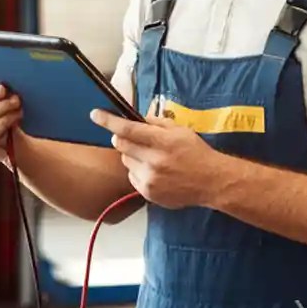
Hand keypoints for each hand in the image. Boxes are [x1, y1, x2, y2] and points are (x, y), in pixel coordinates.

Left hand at [90, 109, 220, 208]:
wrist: (211, 182)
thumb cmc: (196, 152)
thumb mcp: (180, 130)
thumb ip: (156, 123)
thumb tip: (136, 119)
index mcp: (162, 141)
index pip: (128, 129)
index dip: (109, 121)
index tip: (95, 114)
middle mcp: (154, 160)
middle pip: (121, 145)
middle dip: (122, 139)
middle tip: (134, 139)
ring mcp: (150, 179)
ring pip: (126, 161)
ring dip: (132, 156)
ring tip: (151, 158)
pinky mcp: (148, 193)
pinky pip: (132, 177)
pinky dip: (138, 171)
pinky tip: (155, 172)